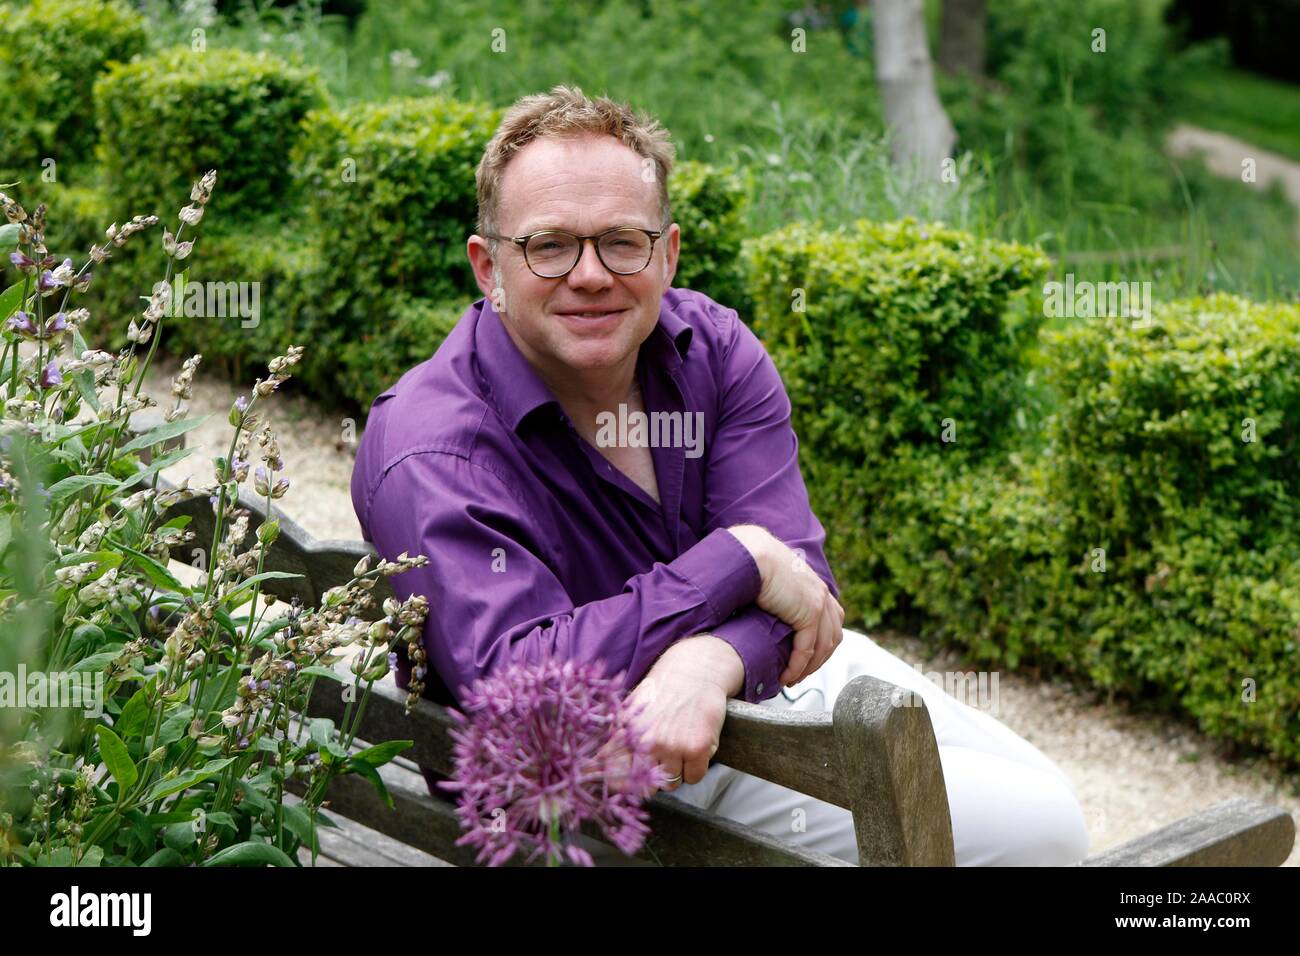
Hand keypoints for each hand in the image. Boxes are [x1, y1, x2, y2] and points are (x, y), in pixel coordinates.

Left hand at [615, 637, 735, 793]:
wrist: (695, 669)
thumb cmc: (662, 690)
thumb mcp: (631, 709)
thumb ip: (615, 738)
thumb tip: (590, 768)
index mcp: (627, 733)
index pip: (614, 773)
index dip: (618, 786)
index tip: (621, 789)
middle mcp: (647, 742)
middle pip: (645, 788)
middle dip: (652, 781)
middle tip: (660, 761)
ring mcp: (673, 746)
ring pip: (672, 783)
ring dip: (676, 771)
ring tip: (679, 747)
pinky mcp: (697, 748)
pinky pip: (694, 777)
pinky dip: (696, 768)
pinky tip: (695, 746)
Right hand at [726, 524, 844, 687]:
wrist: (752, 554)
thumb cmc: (754, 564)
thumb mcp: (774, 581)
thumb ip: (780, 595)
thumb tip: (768, 609)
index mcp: (816, 586)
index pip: (831, 622)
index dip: (821, 645)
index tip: (806, 660)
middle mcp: (823, 595)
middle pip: (832, 638)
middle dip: (818, 661)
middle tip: (799, 674)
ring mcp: (819, 604)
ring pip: (822, 648)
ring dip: (808, 668)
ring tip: (791, 680)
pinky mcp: (809, 613)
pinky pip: (807, 649)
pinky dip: (798, 666)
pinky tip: (786, 676)